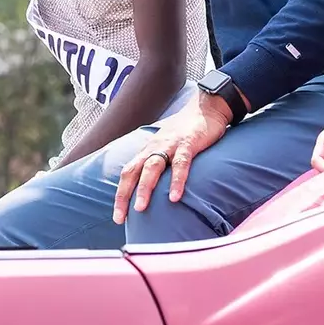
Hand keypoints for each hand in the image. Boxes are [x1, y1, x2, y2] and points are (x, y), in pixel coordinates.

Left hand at [112, 92, 229, 223]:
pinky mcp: (189, 143)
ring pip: (153, 167)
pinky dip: (177, 180)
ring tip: (140, 208)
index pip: (128, 173)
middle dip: (124, 195)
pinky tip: (175, 197)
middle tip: (119, 217)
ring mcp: (171, 145)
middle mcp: (154, 147)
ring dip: (145, 188)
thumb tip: (153, 187)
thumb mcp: (166, 146)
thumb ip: (159, 163)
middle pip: (133, 171)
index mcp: (148, 150)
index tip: (118, 216)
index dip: (121, 194)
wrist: (205, 107)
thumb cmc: (185, 131)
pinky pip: (181, 163)